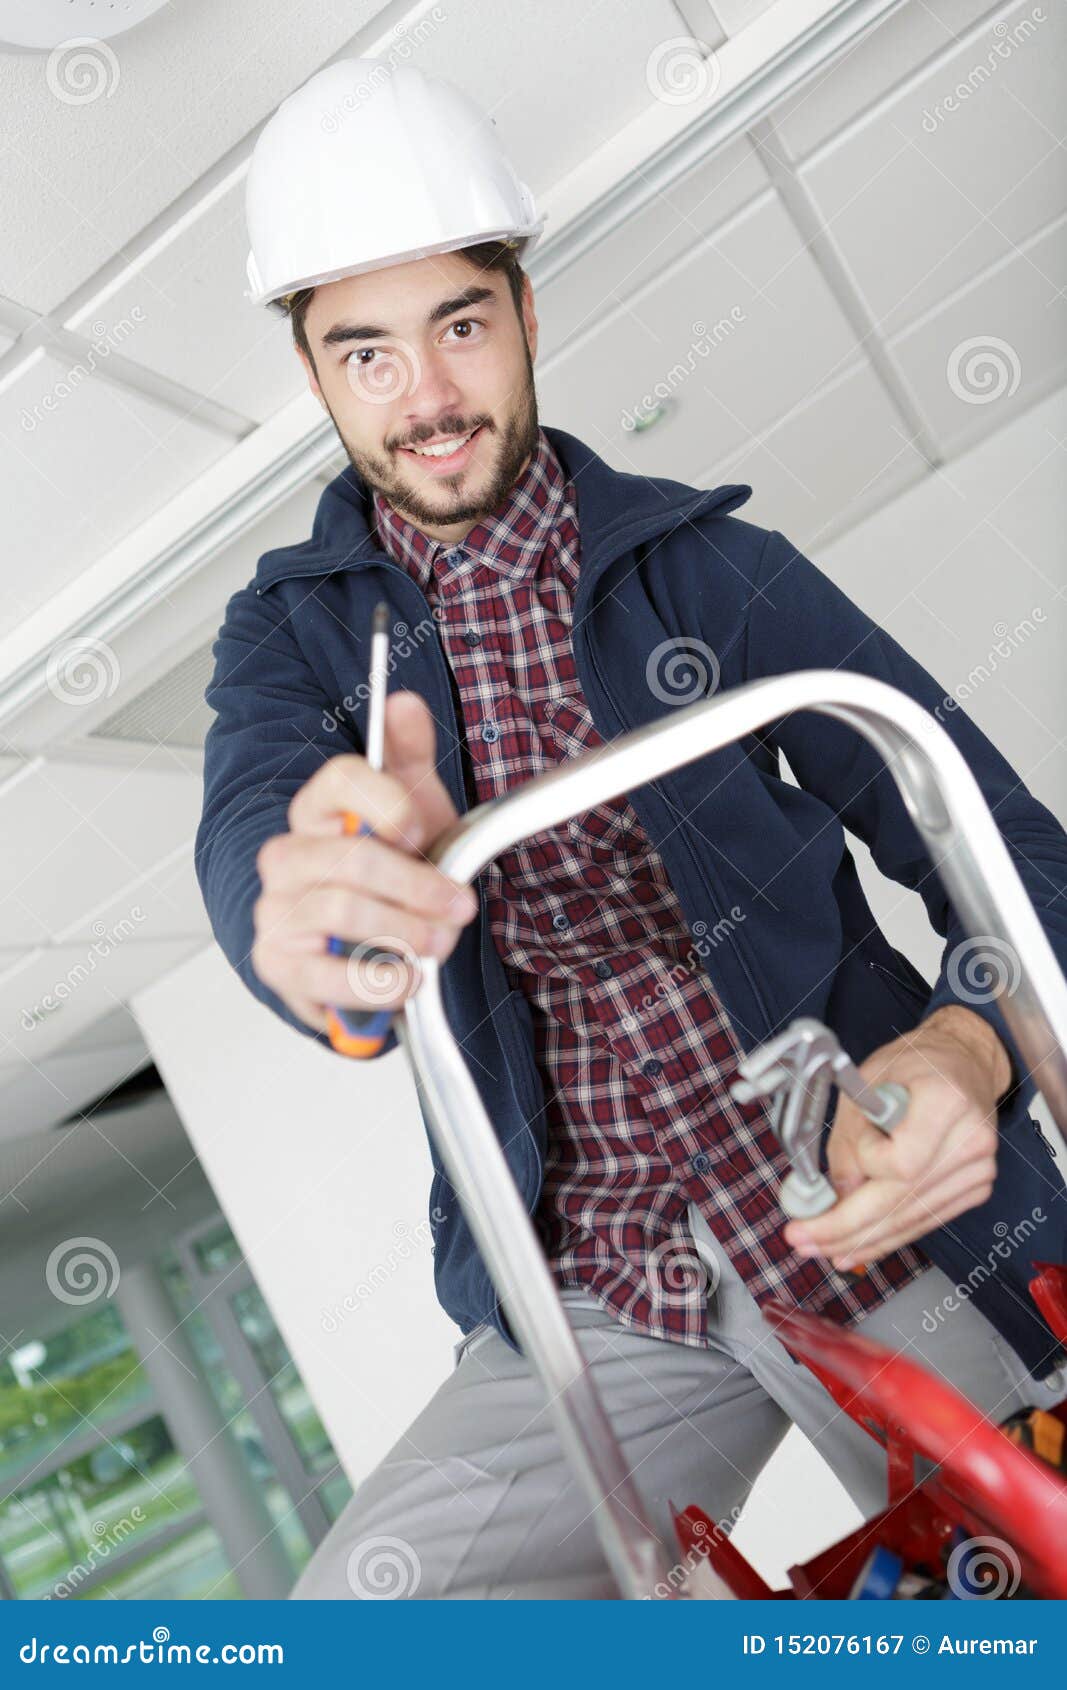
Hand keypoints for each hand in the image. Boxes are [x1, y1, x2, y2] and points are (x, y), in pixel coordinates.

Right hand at [251, 690, 478, 1033]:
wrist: (368, 943)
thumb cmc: (390, 872)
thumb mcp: (411, 811)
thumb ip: (408, 755)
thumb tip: (404, 703)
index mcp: (318, 809)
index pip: (340, 780)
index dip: (388, 803)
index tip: (421, 830)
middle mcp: (287, 855)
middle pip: (351, 858)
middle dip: (418, 886)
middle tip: (458, 906)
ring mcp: (277, 909)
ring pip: (341, 911)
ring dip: (405, 931)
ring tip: (439, 944)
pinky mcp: (278, 964)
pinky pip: (324, 974)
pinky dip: (376, 980)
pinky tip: (406, 977)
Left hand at [782, 1007, 1008, 1270]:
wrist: (963, 1061)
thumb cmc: (911, 1065)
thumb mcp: (865, 1084)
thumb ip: (848, 1140)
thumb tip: (836, 1198)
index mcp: (945, 1101)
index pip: (902, 1164)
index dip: (867, 1169)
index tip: (842, 1162)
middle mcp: (971, 1140)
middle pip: (903, 1202)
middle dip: (847, 1229)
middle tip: (803, 1241)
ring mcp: (979, 1168)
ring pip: (912, 1220)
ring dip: (865, 1241)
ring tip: (824, 1251)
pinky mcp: (976, 1186)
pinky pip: (925, 1220)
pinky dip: (890, 1234)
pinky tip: (861, 1246)